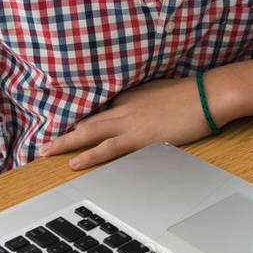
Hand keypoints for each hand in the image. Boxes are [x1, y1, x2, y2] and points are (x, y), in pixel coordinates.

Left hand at [39, 77, 210, 169]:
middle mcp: (125, 106)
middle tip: (45, 142)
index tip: (69, 126)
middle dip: (65, 131)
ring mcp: (130, 121)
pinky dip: (88, 155)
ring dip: (66, 142)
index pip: (102, 109)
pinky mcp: (139, 136)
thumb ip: (149, 99)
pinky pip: (107, 148)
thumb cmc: (193, 94)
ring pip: (89, 132)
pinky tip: (73, 162)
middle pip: (89, 119)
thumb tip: (146, 108)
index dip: (84, 119)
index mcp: (132, 95)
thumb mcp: (165, 91)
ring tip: (47, 152)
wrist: (208, 95)